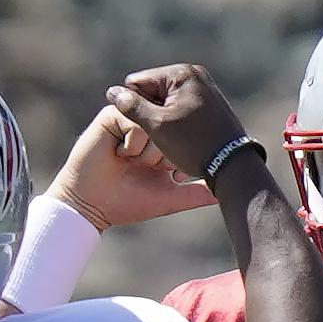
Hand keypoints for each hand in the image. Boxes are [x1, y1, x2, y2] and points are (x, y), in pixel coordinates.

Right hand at [46, 105, 215, 231]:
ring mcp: (131, 117)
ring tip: (132, 162)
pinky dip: (133, 146)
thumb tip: (226, 195)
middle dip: (160, 153)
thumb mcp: (174, 196)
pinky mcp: (112, 116)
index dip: (172, 156)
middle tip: (146, 168)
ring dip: (147, 153)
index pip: (183, 136)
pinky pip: (136, 124)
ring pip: (156, 125)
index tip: (163, 171)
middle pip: (172, 126)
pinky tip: (120, 156)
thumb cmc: (132, 200)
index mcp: (165, 137)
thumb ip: (199, 193)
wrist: (96, 205)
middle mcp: (150, 123)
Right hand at [105, 63, 246, 182]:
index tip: (148, 128)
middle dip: (149, 113)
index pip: (138, 82)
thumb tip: (112, 91)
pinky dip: (175, 124)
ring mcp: (203, 88)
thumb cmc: (193, 144)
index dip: (135, 107)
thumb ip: (132, 107)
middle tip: (159, 137)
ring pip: (165, 103)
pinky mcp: (209, 103)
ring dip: (161, 121)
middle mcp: (194, 74)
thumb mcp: (157, 126)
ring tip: (171, 141)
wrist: (232, 164)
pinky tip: (181, 141)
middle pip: (152, 92)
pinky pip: (180, 110)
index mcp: (181, 73)